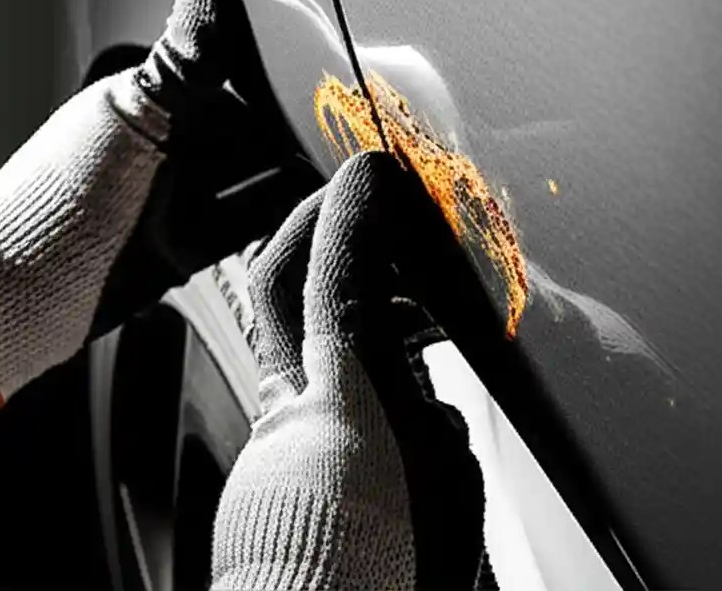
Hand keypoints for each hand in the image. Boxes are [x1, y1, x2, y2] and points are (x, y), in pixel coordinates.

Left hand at [0, 0, 317, 404]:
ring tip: (345, 184)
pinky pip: (246, 233)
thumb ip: (184, 58)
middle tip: (349, 143)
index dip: (281, 86)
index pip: (233, 85)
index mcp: (152, 106)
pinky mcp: (185, 251)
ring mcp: (176, 204)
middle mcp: (167, 151)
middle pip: (251, 138)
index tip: (328, 90)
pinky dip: (279, 227)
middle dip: (296, 138)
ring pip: (256, 185)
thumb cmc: (72, 193)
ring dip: (296, 186)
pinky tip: (312, 223)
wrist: (31, 289)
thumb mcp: (138, 113)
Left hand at [211, 152, 483, 589]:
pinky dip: (324, 345)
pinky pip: (289, 374)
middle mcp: (296, 409)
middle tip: (351, 199)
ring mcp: (276, 433)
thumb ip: (438, 432)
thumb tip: (431, 409)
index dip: (352, 210)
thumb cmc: (384, 579)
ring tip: (381, 284)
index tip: (371, 171)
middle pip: (275, 282)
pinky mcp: (271, 465)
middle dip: (309, 224)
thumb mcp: (449, 492)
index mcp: (347, 403)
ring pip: (279, 326)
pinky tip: (366, 368)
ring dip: (319, 282)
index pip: (335, 275)